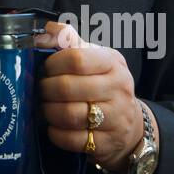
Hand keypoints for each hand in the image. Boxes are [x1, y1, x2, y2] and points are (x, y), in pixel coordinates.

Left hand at [34, 21, 142, 172]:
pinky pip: (72, 139)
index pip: (76, 59)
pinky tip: (54, 126)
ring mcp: (115, 118)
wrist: (131, 125)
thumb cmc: (105, 85)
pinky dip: (56, 133)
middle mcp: (118, 89)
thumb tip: (45, 29)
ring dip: (49, 111)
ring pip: (69, 114)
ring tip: (45, 107)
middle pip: (68, 88)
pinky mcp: (107, 143)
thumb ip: (70, 41)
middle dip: (46, 89)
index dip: (53, 63)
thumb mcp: (95, 58)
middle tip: (41, 90)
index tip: (46, 68)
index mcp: (112, 63)